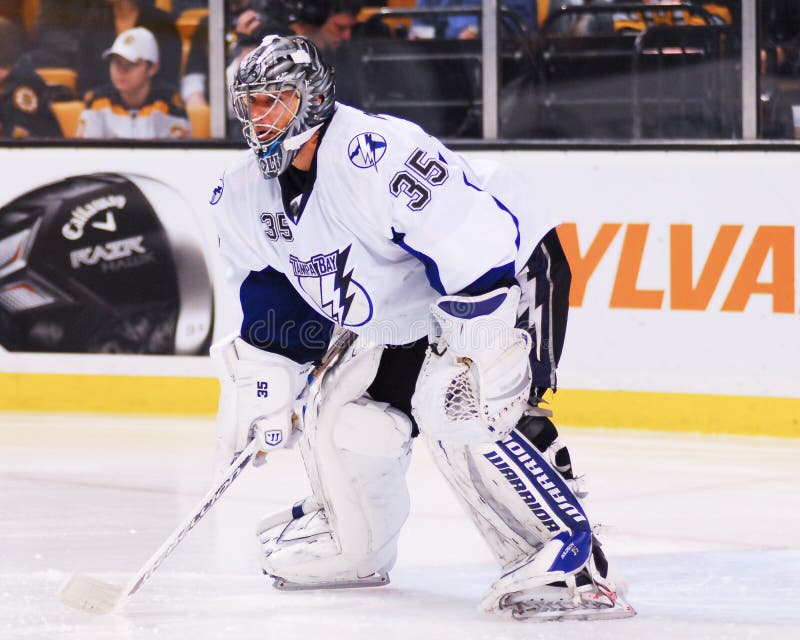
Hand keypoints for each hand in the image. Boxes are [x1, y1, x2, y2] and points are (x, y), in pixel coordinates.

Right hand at [211, 335, 311, 468]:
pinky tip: (296, 405)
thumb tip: (269, 448)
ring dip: (287, 428)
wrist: (278, 345)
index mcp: (233, 424)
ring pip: (273, 431)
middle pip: (257, 446)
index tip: (218, 487)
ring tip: (294, 414)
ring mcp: (255, 407)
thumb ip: (271, 439)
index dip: (222, 472)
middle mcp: (240, 417)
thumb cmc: (269, 380)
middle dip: (275, 445)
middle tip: (287, 438)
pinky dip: (290, 415)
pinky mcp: (270, 398)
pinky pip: (281, 417)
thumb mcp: (272, 416)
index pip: (224, 455)